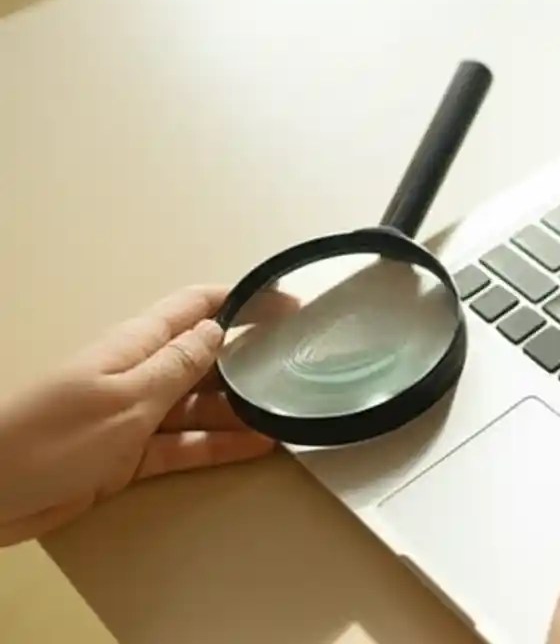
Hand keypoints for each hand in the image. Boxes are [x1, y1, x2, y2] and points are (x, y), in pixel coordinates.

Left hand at [0, 286, 285, 545]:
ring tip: (292, 411)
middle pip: (205, 358)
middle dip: (251, 357)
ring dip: (242, 409)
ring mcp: (135, 417)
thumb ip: (176, 366)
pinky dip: (219, 446)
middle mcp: (140, 375)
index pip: (196, 308)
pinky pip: (185, 446)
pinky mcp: (130, 459)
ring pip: (200, 405)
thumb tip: (218, 330)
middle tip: (306, 365)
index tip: (291, 305)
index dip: (242, 301)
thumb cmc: (52, 436)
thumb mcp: (124, 398)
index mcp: (135, 346)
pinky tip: (259, 446)